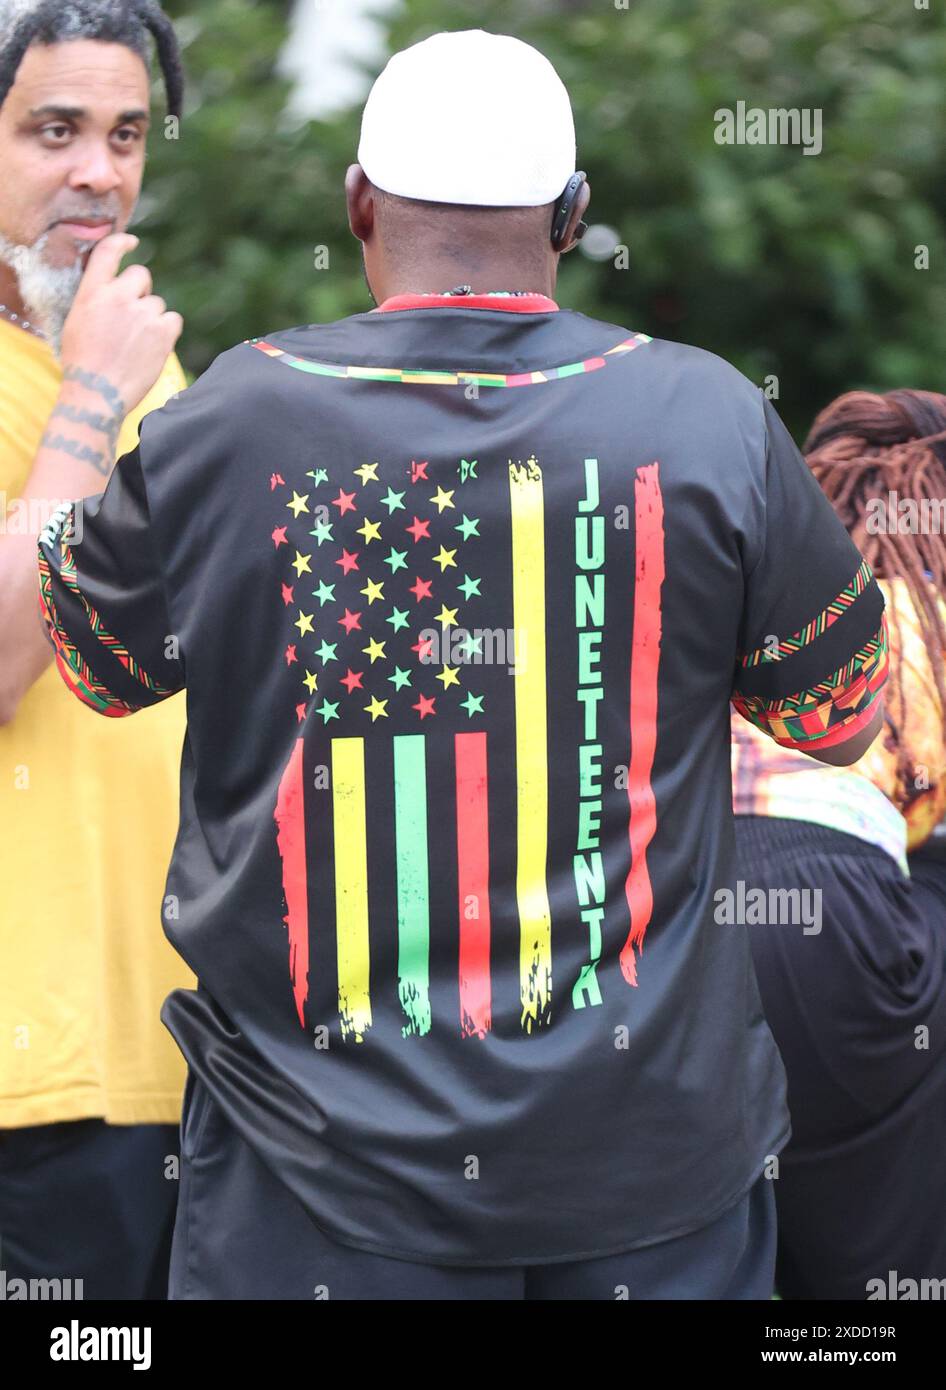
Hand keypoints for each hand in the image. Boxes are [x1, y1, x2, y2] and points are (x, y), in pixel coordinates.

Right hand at [59, 232, 183, 416]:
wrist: (97, 393)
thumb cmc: (83, 363)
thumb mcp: (76, 322)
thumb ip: (95, 298)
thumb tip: (112, 287)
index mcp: (92, 292)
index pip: (108, 252)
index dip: (122, 242)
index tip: (132, 242)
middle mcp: (118, 297)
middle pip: (141, 275)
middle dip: (140, 290)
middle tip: (133, 315)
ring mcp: (142, 313)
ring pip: (157, 302)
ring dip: (151, 317)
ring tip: (136, 342)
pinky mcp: (163, 332)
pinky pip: (173, 319)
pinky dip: (167, 330)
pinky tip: (152, 346)